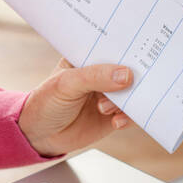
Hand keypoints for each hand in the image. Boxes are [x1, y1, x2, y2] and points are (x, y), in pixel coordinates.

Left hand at [17, 58, 133, 157]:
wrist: (38, 136)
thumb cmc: (45, 102)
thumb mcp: (66, 84)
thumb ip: (95, 77)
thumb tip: (127, 75)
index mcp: (89, 58)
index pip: (114, 47)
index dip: (128, 46)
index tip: (143, 48)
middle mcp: (103, 75)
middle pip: (129, 69)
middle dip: (137, 75)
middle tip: (139, 80)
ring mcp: (110, 95)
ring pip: (133, 93)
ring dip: (127, 101)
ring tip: (105, 108)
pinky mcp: (114, 116)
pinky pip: (131, 116)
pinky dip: (128, 118)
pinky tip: (116, 122)